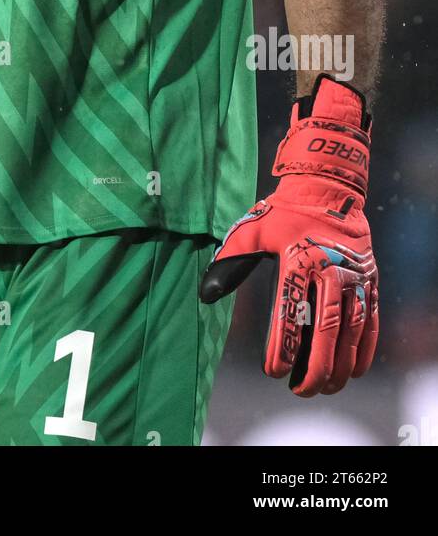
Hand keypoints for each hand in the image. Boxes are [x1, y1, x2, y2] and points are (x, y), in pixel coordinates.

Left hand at [200, 73, 377, 396]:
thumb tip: (205, 294)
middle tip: (300, 390)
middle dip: (315, 366)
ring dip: (340, 364)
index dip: (284, 344)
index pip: (291, 309)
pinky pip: (371, 321)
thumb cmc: (283, 213)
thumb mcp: (252, 229)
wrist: (327, 187)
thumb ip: (229, 261)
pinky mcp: (370, 280)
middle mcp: (330, 267)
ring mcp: (355, 275)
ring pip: (352, 330)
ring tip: (324, 388)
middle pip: (327, 327)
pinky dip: (364, 350)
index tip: (273, 371)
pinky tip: (352, 371)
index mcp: (298, 257)